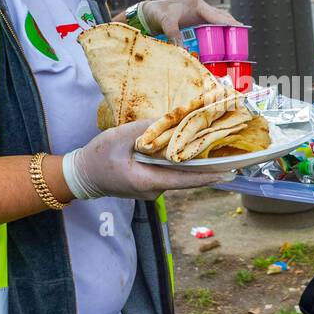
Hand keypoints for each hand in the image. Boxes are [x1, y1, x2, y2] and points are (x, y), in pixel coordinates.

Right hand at [64, 120, 235, 199]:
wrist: (82, 176)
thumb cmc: (97, 157)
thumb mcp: (119, 138)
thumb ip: (145, 131)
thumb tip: (169, 122)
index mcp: (146, 181)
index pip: (184, 179)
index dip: (207, 175)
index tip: (228, 172)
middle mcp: (153, 191)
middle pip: (185, 178)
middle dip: (207, 168)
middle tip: (231, 159)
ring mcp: (152, 191)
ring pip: (178, 176)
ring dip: (192, 163)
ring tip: (213, 148)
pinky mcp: (150, 185)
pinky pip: (169, 174)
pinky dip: (179, 164)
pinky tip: (188, 150)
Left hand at [143, 0, 241, 44]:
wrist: (149, 13)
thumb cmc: (158, 13)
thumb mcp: (165, 22)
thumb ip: (174, 33)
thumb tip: (182, 49)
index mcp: (197, 5)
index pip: (217, 14)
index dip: (229, 22)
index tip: (240, 28)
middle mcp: (201, 8)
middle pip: (221, 17)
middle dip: (232, 26)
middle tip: (243, 37)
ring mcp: (199, 14)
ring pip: (218, 21)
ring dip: (227, 29)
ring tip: (237, 41)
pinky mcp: (196, 21)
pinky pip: (211, 26)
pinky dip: (218, 32)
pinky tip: (222, 42)